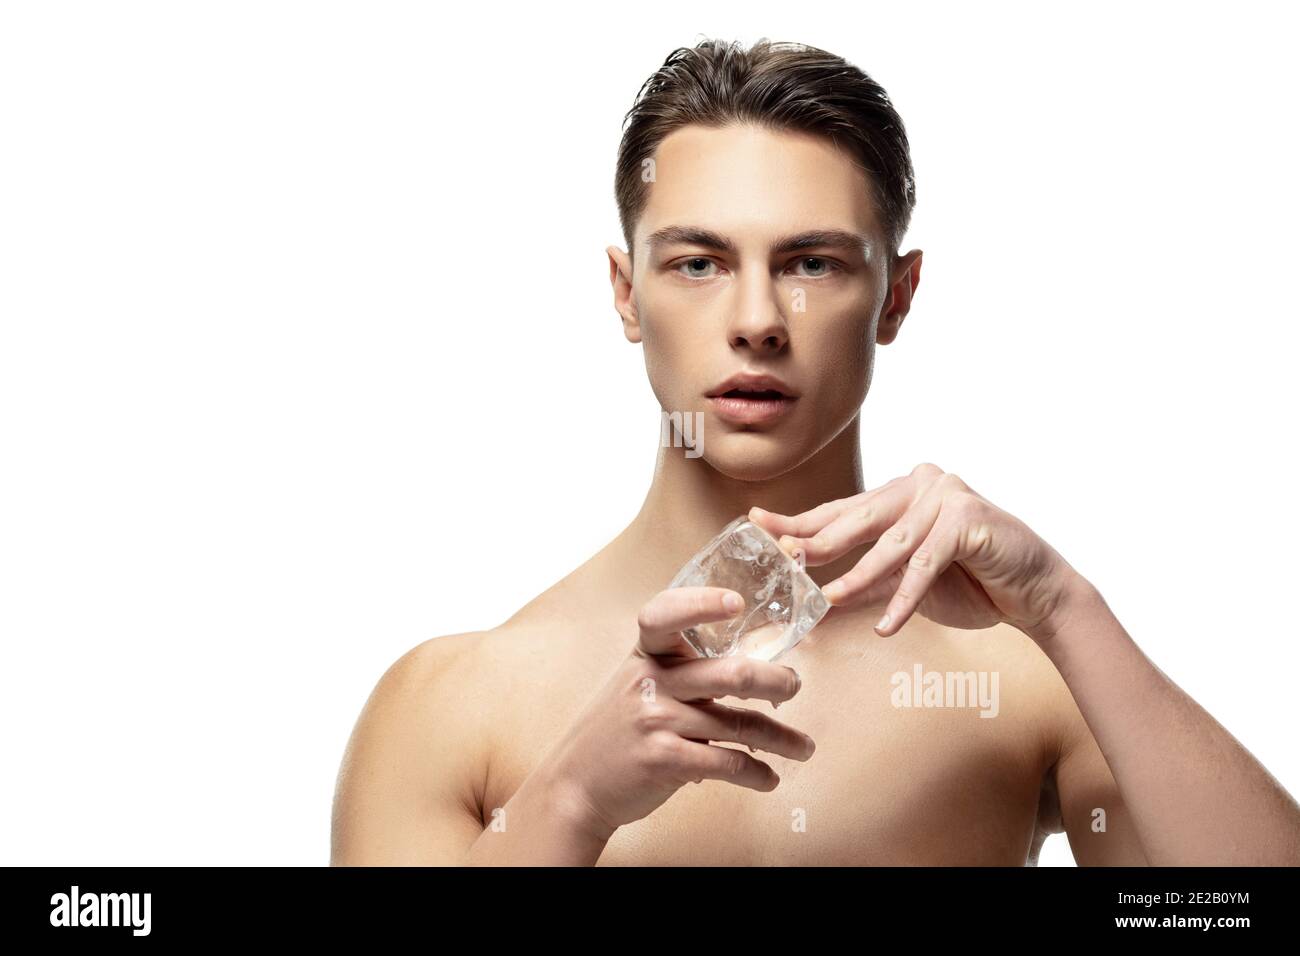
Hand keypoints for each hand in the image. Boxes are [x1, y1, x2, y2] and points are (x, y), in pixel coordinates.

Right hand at [536, 586, 814, 839]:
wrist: (576, 785)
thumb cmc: (618, 730)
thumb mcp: (638, 684)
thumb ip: (681, 669)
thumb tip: (752, 665)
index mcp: (646, 654)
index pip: (667, 613)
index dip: (701, 602)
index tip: (736, 602)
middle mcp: (650, 681)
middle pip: (731, 672)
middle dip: (776, 681)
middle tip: (794, 686)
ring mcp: (655, 720)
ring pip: (739, 724)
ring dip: (782, 738)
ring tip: (804, 748)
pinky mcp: (663, 760)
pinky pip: (726, 763)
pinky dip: (756, 773)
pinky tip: (767, 778)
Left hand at [748, 462, 1080, 642]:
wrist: (1035, 594)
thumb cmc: (971, 583)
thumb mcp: (904, 586)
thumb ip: (862, 587)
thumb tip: (812, 607)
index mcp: (900, 492)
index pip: (840, 509)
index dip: (799, 521)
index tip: (758, 523)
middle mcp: (920, 483)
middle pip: (857, 519)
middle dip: (816, 543)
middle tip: (784, 560)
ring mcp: (947, 494)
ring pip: (890, 544)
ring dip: (858, 577)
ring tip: (827, 601)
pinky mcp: (969, 518)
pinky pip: (926, 563)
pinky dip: (905, 597)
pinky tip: (886, 626)